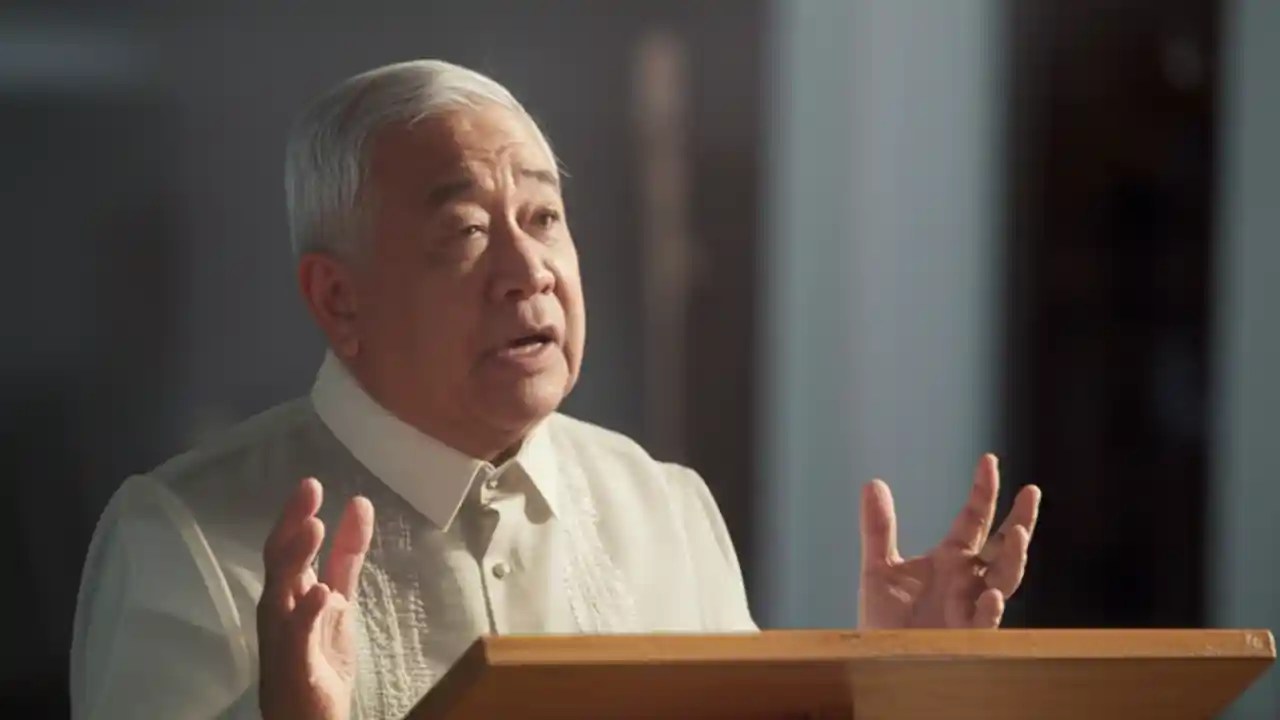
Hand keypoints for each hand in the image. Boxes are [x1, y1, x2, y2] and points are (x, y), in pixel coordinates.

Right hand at [258, 478, 374, 719]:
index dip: (297, 513)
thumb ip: (346, 556)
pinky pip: (297, 636)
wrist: (310, 716)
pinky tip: (323, 592)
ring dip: (296, 557)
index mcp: (290, 592)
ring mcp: (283, 636)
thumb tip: (359, 504)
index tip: (312, 483)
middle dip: (291, 522)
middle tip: (308, 488)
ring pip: (280, 590)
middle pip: (278, 558)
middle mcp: (280, 608)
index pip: (289, 545)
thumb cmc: (319, 655)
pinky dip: (307, 613)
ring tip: (313, 525)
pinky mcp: (295, 664)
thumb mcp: (339, 599)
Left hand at [858, 454, 1040, 628]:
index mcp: (951, 559)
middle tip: (1031, 492)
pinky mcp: (966, 636)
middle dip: (1020, 521)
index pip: (974, 519)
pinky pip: (985, 622)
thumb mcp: (877, 569)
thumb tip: (873, 483)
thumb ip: (878, 528)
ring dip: (1014, 559)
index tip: (989, 460)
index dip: (983, 491)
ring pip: (1005, 580)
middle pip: (1003, 546)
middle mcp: (969, 579)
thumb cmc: (885, 620)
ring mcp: (972, 606)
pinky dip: (991, 609)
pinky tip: (992, 596)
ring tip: (1021, 535)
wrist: (881, 660)